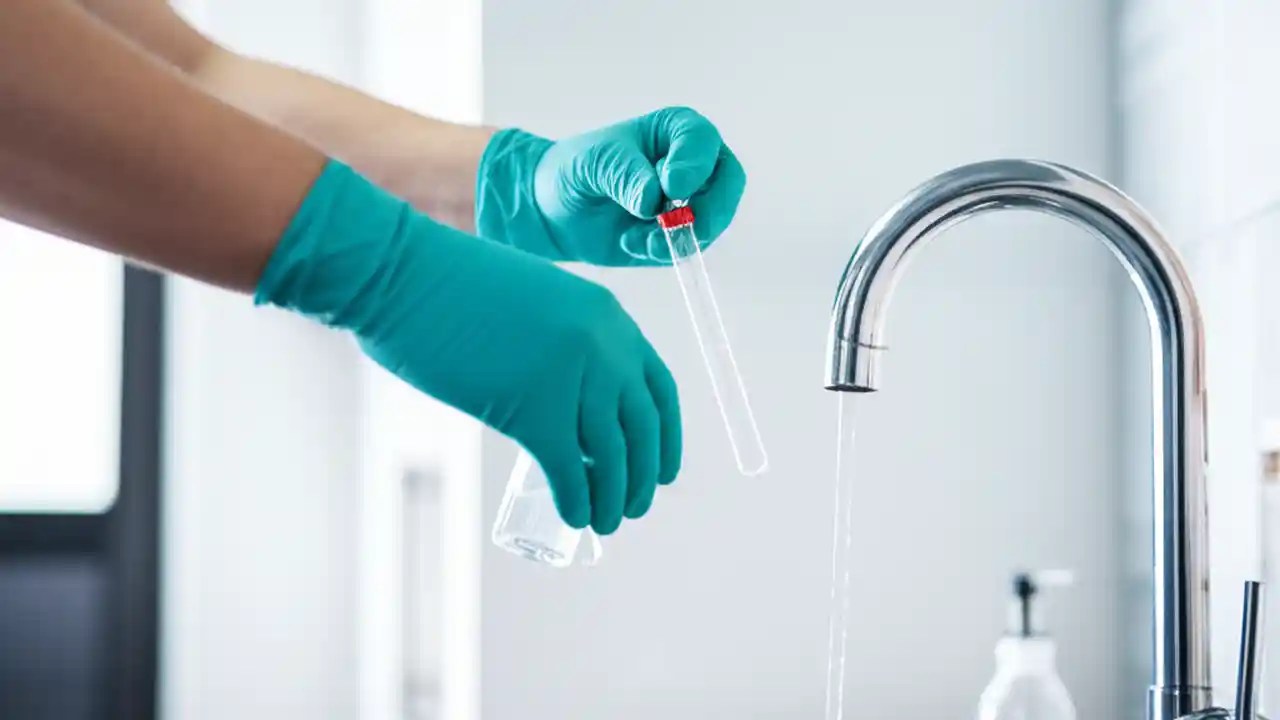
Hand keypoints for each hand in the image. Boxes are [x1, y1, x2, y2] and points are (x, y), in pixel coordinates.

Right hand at [258, 161, 680, 533]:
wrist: (400, 273)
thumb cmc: (451, 283)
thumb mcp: (535, 300)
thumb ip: (562, 338)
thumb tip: (568, 393)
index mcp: (608, 315)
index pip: (658, 388)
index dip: (665, 437)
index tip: (661, 469)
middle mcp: (604, 345)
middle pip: (642, 428)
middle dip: (643, 476)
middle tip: (634, 506)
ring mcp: (572, 376)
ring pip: (612, 456)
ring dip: (614, 498)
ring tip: (606, 522)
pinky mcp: (533, 409)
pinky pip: (570, 469)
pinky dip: (577, 501)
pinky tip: (574, 516)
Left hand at [476, 107, 746, 265]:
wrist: (557, 209)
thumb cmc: (578, 169)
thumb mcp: (595, 163)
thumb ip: (625, 176)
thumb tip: (654, 200)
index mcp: (678, 131)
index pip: (703, 142)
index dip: (694, 166)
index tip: (672, 188)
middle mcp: (695, 165)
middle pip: (729, 183)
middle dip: (711, 209)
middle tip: (680, 227)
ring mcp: (693, 203)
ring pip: (714, 221)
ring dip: (680, 236)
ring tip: (636, 240)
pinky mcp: (682, 236)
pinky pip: (690, 248)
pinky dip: (663, 252)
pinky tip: (630, 244)